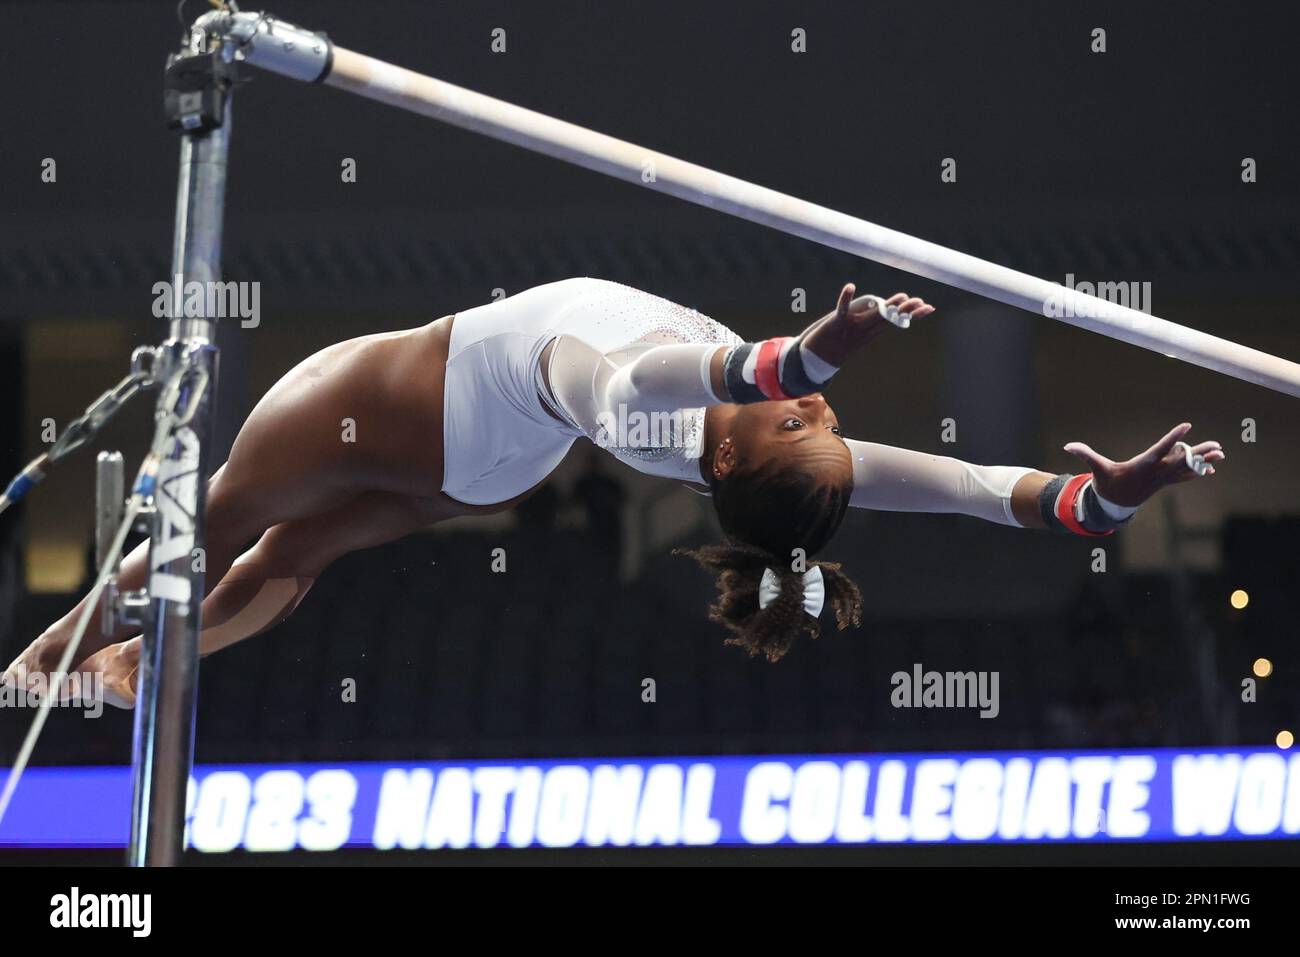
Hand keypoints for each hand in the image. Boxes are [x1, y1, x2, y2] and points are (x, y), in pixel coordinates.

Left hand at [800, 284, 935, 367]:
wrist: (814, 361)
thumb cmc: (836, 345)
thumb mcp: (856, 335)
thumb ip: (870, 322)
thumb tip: (885, 309)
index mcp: (871, 332)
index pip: (896, 320)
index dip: (913, 314)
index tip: (930, 308)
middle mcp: (864, 330)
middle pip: (888, 318)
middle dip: (905, 310)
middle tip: (922, 302)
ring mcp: (851, 327)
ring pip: (873, 315)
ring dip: (887, 306)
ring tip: (903, 297)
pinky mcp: (835, 324)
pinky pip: (841, 309)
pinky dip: (845, 298)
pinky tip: (850, 286)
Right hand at [1064, 423, 1223, 507]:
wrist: (1114, 504)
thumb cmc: (1107, 482)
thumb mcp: (1097, 469)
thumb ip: (1085, 455)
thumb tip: (1067, 446)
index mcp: (1142, 465)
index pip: (1161, 448)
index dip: (1174, 437)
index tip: (1187, 427)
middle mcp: (1156, 472)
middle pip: (1182, 459)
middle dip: (1199, 452)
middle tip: (1217, 445)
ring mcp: (1162, 478)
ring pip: (1188, 468)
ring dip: (1205, 461)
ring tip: (1222, 453)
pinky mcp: (1164, 482)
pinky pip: (1185, 476)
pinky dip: (1198, 471)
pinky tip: (1211, 467)